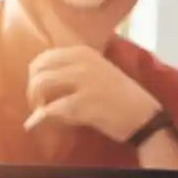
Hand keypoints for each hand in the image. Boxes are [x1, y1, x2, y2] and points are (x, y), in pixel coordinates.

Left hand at [24, 46, 161, 142]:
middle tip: (39, 104)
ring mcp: (83, 81)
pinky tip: (35, 125)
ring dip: (35, 102)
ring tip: (42, 114)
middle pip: (38, 69)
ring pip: (40, 85)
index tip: (42, 91)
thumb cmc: (121, 97)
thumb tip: (40, 77)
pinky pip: (50, 109)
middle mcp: (82, 62)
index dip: (36, 75)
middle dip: (32, 88)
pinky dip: (39, 119)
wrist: (144, 117)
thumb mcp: (98, 71)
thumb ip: (73, 69)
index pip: (44, 57)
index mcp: (84, 52)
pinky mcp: (84, 103)